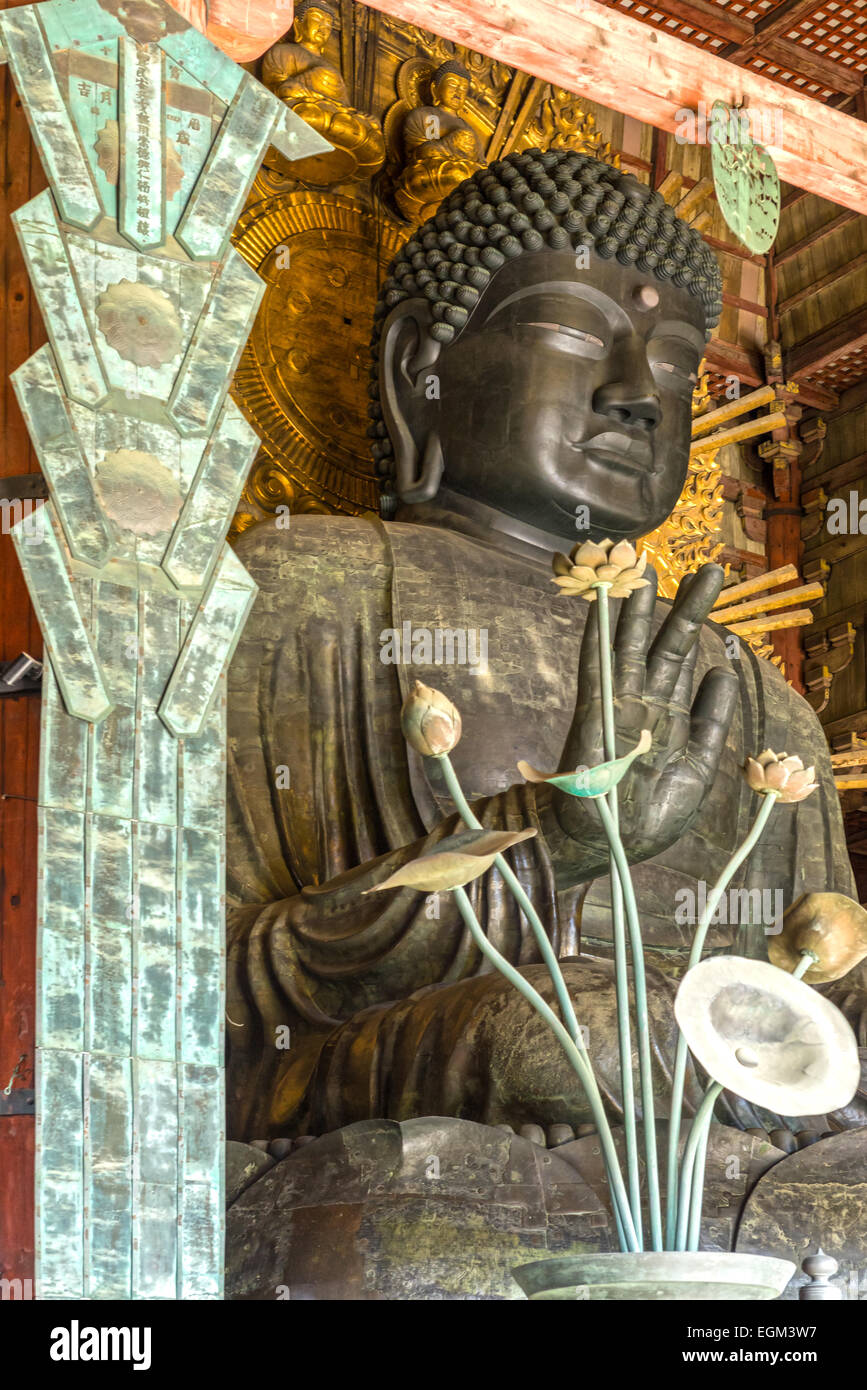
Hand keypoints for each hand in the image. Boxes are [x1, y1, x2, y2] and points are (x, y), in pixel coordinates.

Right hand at [550, 562, 737, 880]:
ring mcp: (617, 707)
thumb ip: (711, 723)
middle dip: (682, 607)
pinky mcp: (594, 715)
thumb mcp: (696, 770)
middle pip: (663, 645)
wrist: (604, 847)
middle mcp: (643, 704)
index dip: (695, 628)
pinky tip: (602, 604)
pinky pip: (596, 668)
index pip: (682, 662)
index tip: (709, 589)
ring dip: (638, 608)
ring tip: (646, 568)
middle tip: (707, 568)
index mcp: (668, 717)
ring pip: (630, 647)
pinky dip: (599, 635)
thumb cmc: (648, 817)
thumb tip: (723, 671)